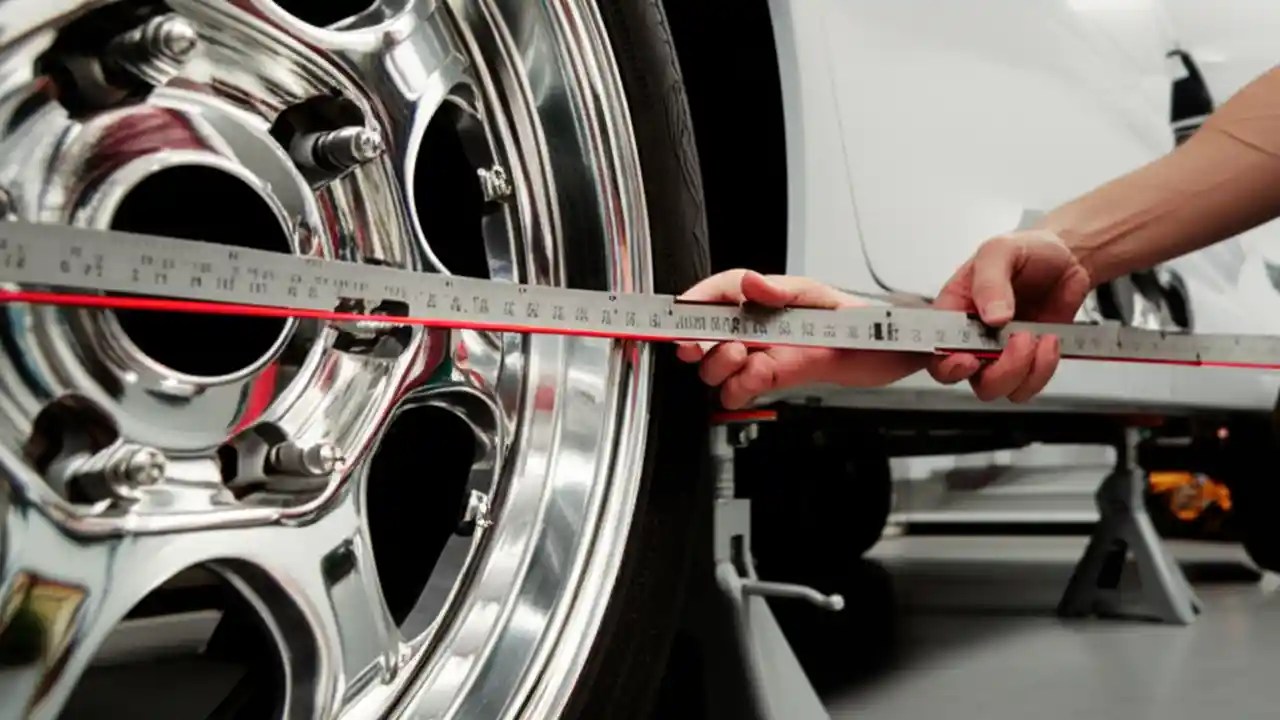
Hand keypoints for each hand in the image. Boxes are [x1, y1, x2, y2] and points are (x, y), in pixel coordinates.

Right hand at [676, 270, 926, 408]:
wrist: (893, 354)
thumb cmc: (863, 320)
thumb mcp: (826, 298)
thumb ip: (786, 291)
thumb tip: (754, 284)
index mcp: (767, 297)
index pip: (718, 293)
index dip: (694, 304)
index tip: (678, 317)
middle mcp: (759, 326)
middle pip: (706, 333)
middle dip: (701, 343)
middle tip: (716, 348)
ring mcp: (762, 355)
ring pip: (716, 366)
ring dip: (724, 368)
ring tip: (750, 362)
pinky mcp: (772, 382)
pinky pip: (737, 391)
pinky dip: (741, 390)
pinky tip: (761, 380)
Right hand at [928, 229, 1092, 401]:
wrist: (1066, 257)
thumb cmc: (1026, 250)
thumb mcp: (1001, 250)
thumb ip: (991, 280)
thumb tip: (991, 315)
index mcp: (954, 310)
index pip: (934, 349)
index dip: (947, 363)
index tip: (969, 358)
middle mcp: (972, 336)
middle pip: (965, 378)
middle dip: (996, 370)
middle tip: (1018, 340)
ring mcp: (1000, 352)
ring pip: (997, 388)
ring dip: (1022, 371)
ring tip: (1038, 337)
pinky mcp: (1028, 360)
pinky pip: (1029, 384)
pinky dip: (1043, 369)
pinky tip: (1049, 340)